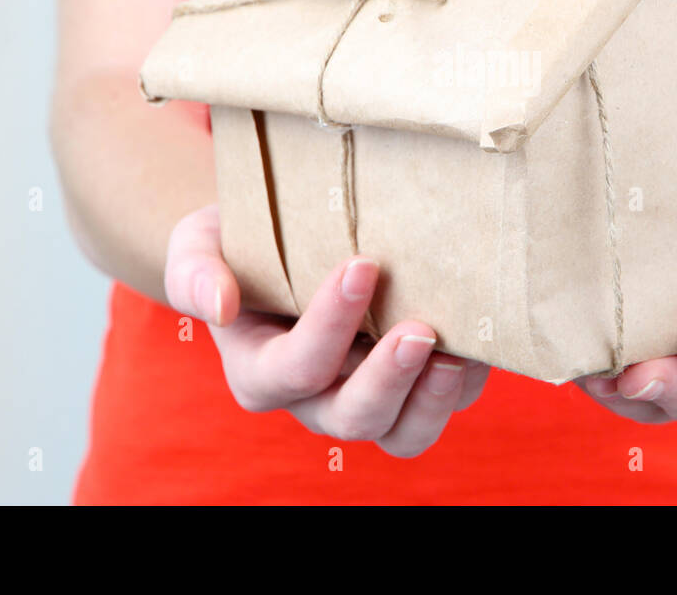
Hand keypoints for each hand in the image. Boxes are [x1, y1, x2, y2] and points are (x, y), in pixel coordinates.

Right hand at [164, 204, 488, 456]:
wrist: (277, 242)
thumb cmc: (237, 243)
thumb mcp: (196, 244)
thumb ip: (195, 273)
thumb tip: (220, 305)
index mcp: (259, 372)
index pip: (295, 367)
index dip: (329, 325)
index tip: (360, 265)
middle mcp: (313, 399)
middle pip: (353, 419)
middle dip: (388, 379)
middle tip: (419, 328)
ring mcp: (364, 397)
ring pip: (403, 434)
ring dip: (434, 400)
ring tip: (457, 353)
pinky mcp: (409, 387)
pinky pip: (442, 404)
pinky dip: (466, 380)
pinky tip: (481, 337)